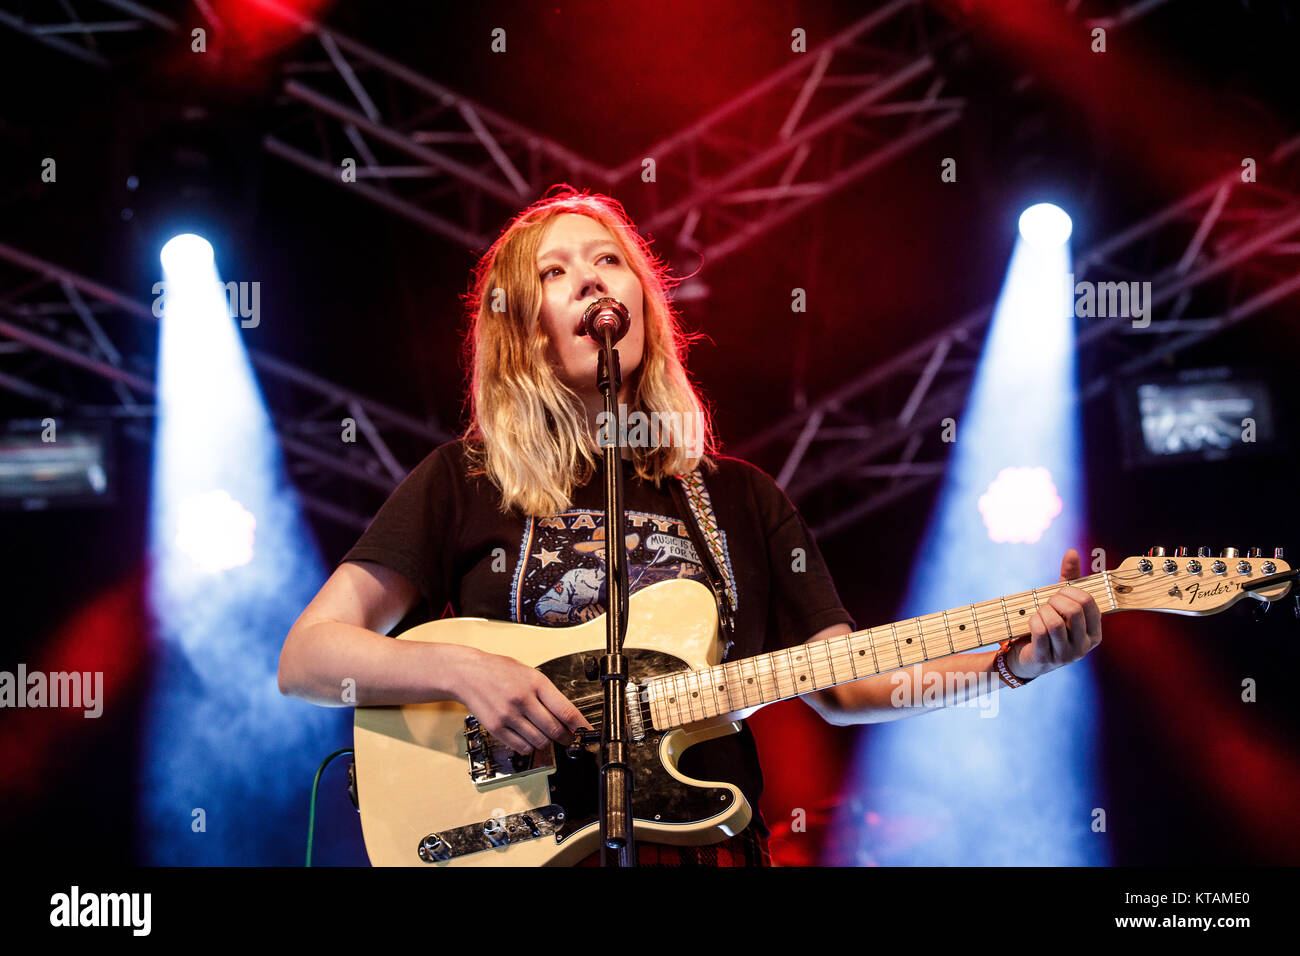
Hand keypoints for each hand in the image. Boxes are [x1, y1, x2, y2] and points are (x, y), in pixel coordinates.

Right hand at [451, 647, 593, 754]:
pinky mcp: (496, 728)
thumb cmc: (499, 671)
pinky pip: (521, 747)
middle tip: (567, 737)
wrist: (468, 673)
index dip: (580, 725)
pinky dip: (529, 746)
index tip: (587, 732)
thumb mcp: (529, 673)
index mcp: (536, 683)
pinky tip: (528, 736)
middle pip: (554, 730)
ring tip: (543, 733)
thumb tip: (567, 716)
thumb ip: (548, 694)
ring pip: (540, 741)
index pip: (566, 710)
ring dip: (546, 741)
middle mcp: (523, 699)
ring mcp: (509, 715)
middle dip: (565, 737)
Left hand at [1008, 549, 1102, 679]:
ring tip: (1040, 612)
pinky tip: (1032, 621)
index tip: (1059, 593)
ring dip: (1043, 611)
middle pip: (1073, 611)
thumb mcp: (1061, 603)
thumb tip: (1072, 552)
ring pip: (1056, 622)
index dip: (1071, 591)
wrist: (1028, 657)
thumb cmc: (1049, 625)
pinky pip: (1040, 631)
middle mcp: (1084, 646)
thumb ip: (1069, 579)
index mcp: (1094, 633)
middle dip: (1056, 599)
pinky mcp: (1046, 659)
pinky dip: (1033, 620)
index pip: (1089, 602)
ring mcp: (1066, 655)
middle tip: (1048, 601)